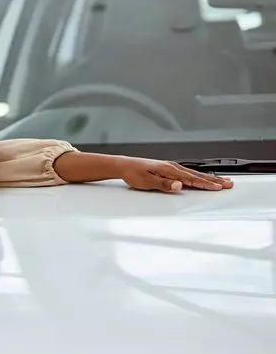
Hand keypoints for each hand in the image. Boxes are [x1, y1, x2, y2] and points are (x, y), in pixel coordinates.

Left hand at [116, 157, 233, 192]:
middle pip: (197, 175)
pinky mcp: (168, 169)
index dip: (206, 184)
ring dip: (208, 178)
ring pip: (194, 173)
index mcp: (169, 170)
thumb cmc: (133, 173)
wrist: (124, 165)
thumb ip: (163, 184)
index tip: (218, 188)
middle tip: (228, 184)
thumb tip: (179, 185)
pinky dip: (198, 176)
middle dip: (213, 180)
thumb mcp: (146, 181)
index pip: (191, 179)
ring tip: (221, 181)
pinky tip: (201, 178)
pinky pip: (187, 173)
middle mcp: (172, 167)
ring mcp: (171, 167)